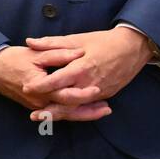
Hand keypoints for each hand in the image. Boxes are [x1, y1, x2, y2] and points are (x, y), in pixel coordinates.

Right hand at [0, 45, 111, 121]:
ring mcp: (38, 106)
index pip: (65, 93)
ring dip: (84, 114)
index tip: (98, 89)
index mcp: (40, 86)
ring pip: (65, 114)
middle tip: (107, 107)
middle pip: (68, 109)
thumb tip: (77, 53)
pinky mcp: (38, 106)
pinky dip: (73, 112)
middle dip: (89, 110)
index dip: (82, 93)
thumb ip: (57, 53)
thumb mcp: (35, 54)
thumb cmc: (13, 59)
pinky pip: (58, 112)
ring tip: (103, 111)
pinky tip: (86, 110)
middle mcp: (40, 100)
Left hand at [20, 28, 150, 121]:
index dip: (41, 86)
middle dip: (50, 110)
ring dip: (61, 115)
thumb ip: (51, 43)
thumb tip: (29, 42)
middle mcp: (89, 83)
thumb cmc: (103, 41)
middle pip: (67, 102)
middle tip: (33, 115)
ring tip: (44, 119)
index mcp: (81, 68)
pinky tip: (64, 115)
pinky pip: (88, 106)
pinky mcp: (105, 95)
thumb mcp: (77, 39)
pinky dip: (76, 112)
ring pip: (77, 108)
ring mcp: (99, 92)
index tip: (26, 88)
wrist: (132, 48)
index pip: (57, 81)